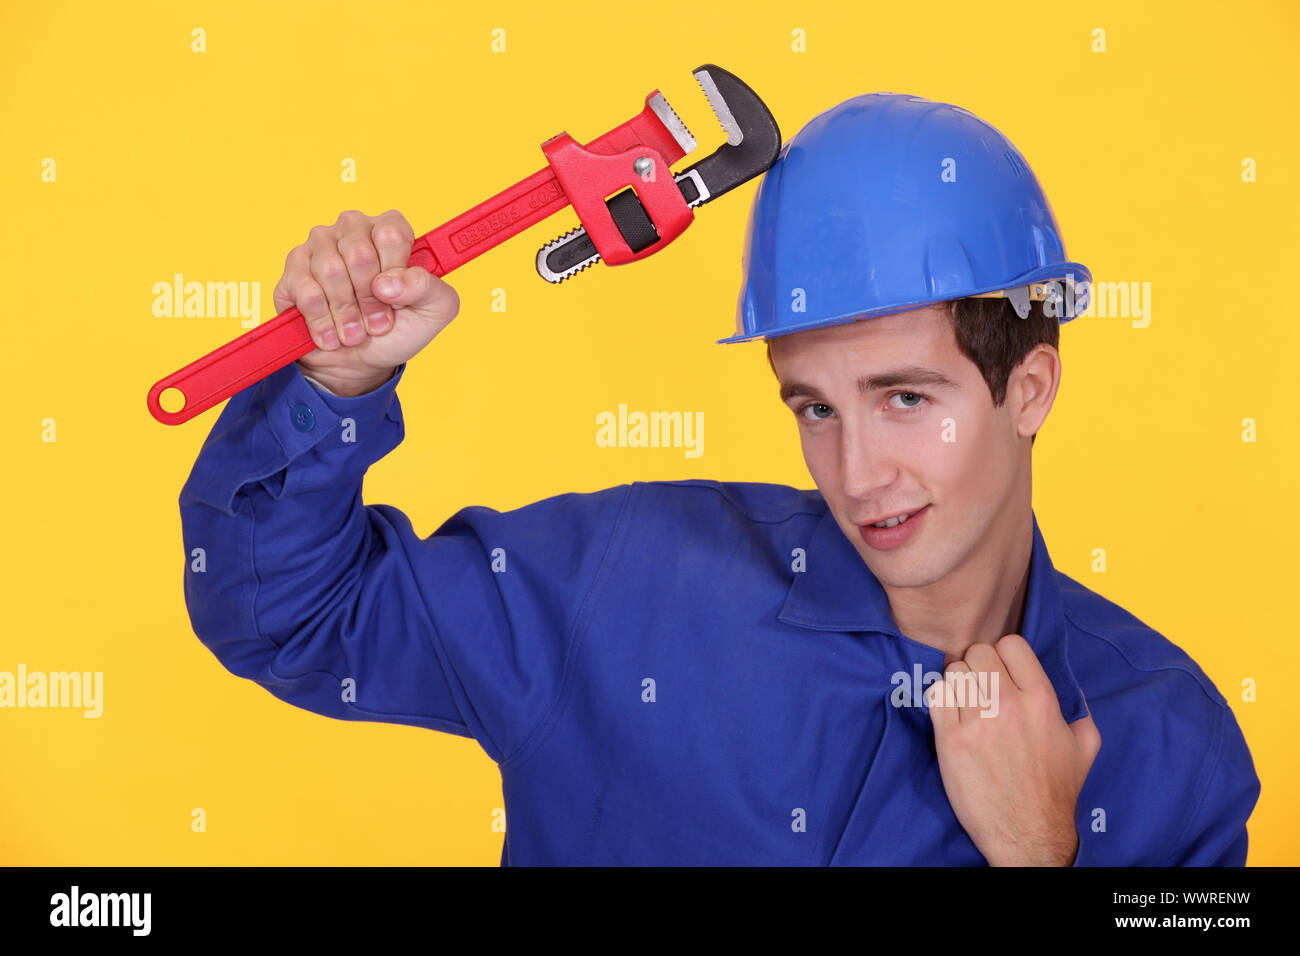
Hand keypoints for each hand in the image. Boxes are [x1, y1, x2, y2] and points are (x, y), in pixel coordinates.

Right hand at [275, 209, 460, 395]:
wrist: (361, 361)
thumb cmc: (399, 328)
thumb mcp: (435, 311)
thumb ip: (429, 288)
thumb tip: (390, 281)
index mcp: (390, 230)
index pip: (392, 233)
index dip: (394, 273)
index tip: (395, 299)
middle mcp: (353, 228)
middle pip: (360, 254)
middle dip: (370, 300)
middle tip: (377, 323)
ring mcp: (320, 245)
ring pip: (331, 271)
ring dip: (346, 313)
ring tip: (355, 333)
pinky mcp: (294, 269)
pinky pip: (307, 291)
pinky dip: (322, 322)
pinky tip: (332, 336)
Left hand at [926, 633, 1101, 865]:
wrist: (1028, 833)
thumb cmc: (1056, 791)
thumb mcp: (1085, 747)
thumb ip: (1080, 712)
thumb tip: (1072, 691)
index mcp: (1042, 700)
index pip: (1011, 643)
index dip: (1004, 654)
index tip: (1002, 671)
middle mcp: (1009, 704)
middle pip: (978, 651)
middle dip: (978, 665)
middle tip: (980, 687)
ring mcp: (977, 721)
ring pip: (955, 670)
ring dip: (959, 683)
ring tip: (966, 704)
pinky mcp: (951, 740)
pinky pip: (936, 694)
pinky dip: (941, 700)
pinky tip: (951, 716)